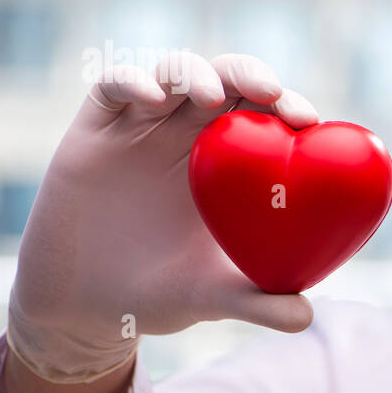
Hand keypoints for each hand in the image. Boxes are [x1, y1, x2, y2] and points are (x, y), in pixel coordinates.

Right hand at [7, 52, 320, 382]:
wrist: (82, 306)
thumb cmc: (157, 296)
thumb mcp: (210, 300)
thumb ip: (257, 303)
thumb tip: (306, 319)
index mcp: (230, 165)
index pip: (267, 116)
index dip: (288, 106)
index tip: (309, 121)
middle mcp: (190, 137)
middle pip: (227, 80)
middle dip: (250, 75)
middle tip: (271, 93)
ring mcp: (142, 129)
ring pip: (175, 73)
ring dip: (195, 73)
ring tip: (210, 96)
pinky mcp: (94, 131)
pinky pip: (112, 87)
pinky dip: (132, 81)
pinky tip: (151, 99)